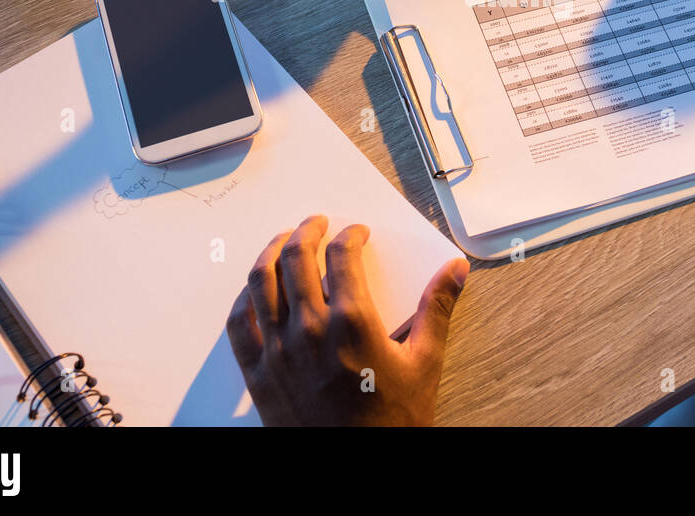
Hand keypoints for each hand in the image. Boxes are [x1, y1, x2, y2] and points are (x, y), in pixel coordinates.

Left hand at [225, 215, 468, 425]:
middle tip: (316, 223)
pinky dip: (242, 299)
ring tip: (281, 241)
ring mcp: (278, 352)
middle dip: (307, 231)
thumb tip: (456, 269)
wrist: (357, 471)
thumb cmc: (392, 423)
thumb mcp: (424, 363)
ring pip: (260, 282)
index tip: (357, 234)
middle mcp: (309, 330)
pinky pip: (238, 324)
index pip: (342, 255)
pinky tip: (252, 290)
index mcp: (353, 322)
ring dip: (270, 252)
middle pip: (296, 258)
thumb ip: (437, 308)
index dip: (350, 236)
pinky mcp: (258, 374)